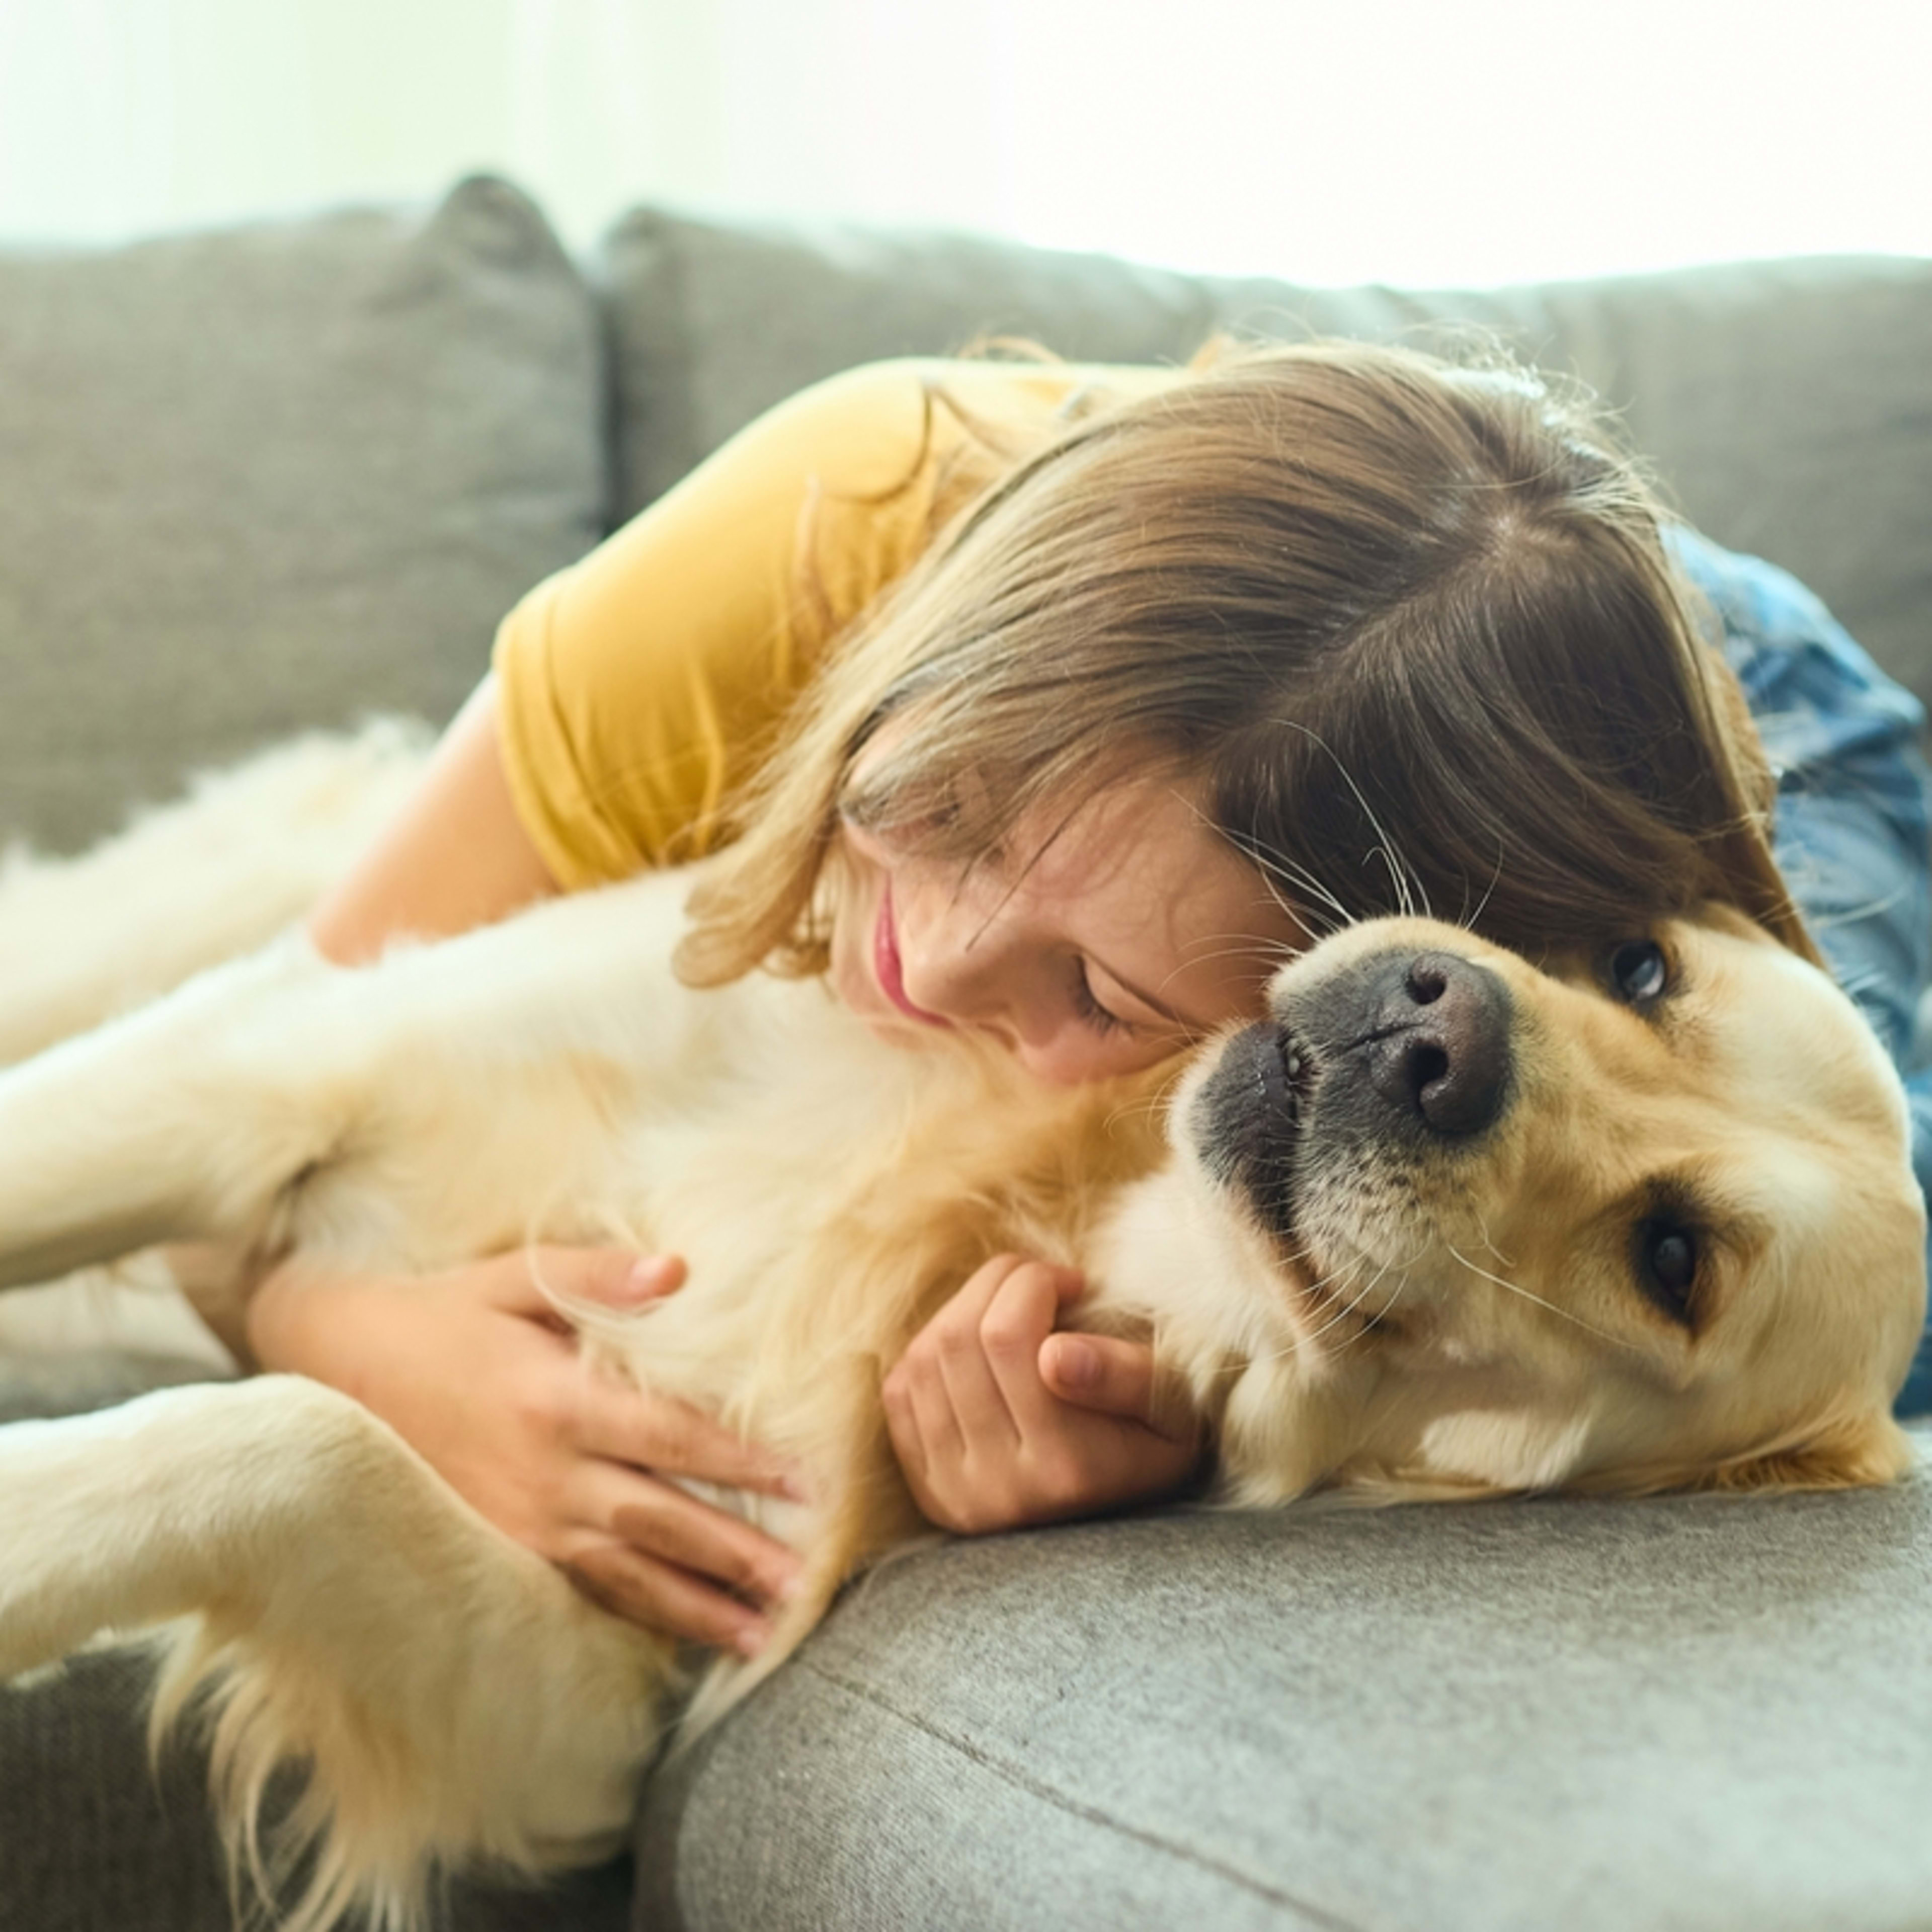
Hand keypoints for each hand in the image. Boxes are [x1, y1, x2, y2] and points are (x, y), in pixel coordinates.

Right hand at [246, 1246, 803, 1652]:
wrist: (333, 1364)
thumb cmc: (440, 1313)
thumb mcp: (514, 1277)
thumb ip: (600, 1275)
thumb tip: (680, 1270)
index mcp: (555, 1399)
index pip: (670, 1439)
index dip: (741, 1464)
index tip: (805, 1484)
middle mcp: (543, 1472)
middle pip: (660, 1522)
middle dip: (736, 1554)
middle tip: (804, 1583)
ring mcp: (518, 1521)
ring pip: (625, 1574)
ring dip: (696, 1607)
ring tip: (762, 1634)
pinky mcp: (498, 1548)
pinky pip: (580, 1589)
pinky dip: (636, 1615)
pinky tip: (681, 1638)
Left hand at [883, 1254, 1202, 1534]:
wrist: (1123, 1524)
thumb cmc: (1155, 1437)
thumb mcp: (1172, 1406)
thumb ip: (1128, 1377)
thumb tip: (1056, 1353)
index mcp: (1067, 1468)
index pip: (1008, 1337)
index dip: (1035, 1283)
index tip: (1074, 1285)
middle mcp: (1002, 1489)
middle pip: (960, 1339)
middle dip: (999, 1283)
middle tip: (1041, 1285)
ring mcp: (956, 1493)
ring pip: (926, 1356)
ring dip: (967, 1309)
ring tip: (1013, 1311)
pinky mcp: (928, 1489)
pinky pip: (902, 1389)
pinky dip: (935, 1348)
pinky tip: (980, 1349)